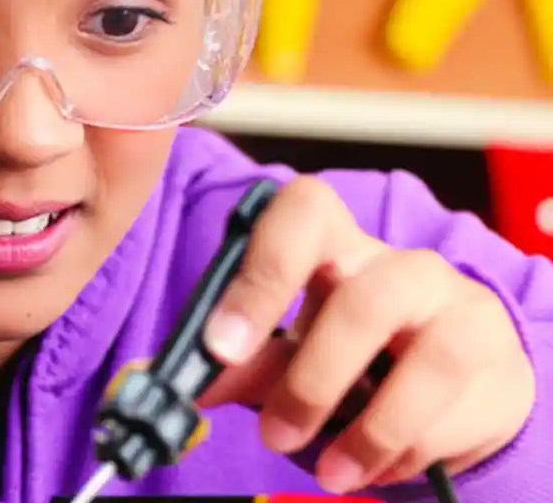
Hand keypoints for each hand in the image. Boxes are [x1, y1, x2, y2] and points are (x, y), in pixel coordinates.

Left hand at [199, 177, 534, 493]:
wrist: (447, 375)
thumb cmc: (350, 347)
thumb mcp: (287, 346)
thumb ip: (241, 361)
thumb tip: (187, 383)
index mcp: (334, 240)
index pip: (304, 213)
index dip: (261, 274)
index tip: (221, 345)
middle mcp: (401, 265)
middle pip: (364, 301)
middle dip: (312, 380)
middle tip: (271, 435)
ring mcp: (459, 308)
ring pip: (428, 360)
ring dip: (369, 429)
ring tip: (328, 471)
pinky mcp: (498, 363)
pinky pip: (455, 413)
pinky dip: (404, 451)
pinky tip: (372, 466)